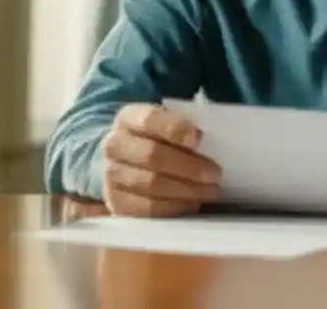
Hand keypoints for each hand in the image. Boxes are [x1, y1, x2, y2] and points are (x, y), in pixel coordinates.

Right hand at [101, 103, 221, 216]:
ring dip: (186, 189)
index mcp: (128, 118)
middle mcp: (115, 145)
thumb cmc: (155, 140)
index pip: (150, 120)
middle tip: (214, 173)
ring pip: (151, 184)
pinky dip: (174, 207)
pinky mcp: (116, 203)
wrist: (123, 161)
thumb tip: (203, 141)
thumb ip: (182, 127)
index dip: (175, 129)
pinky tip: (192, 204)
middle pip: (152, 156)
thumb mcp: (165, 124)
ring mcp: (112, 175)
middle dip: (188, 166)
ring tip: (210, 191)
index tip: (199, 139)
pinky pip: (147, 208)